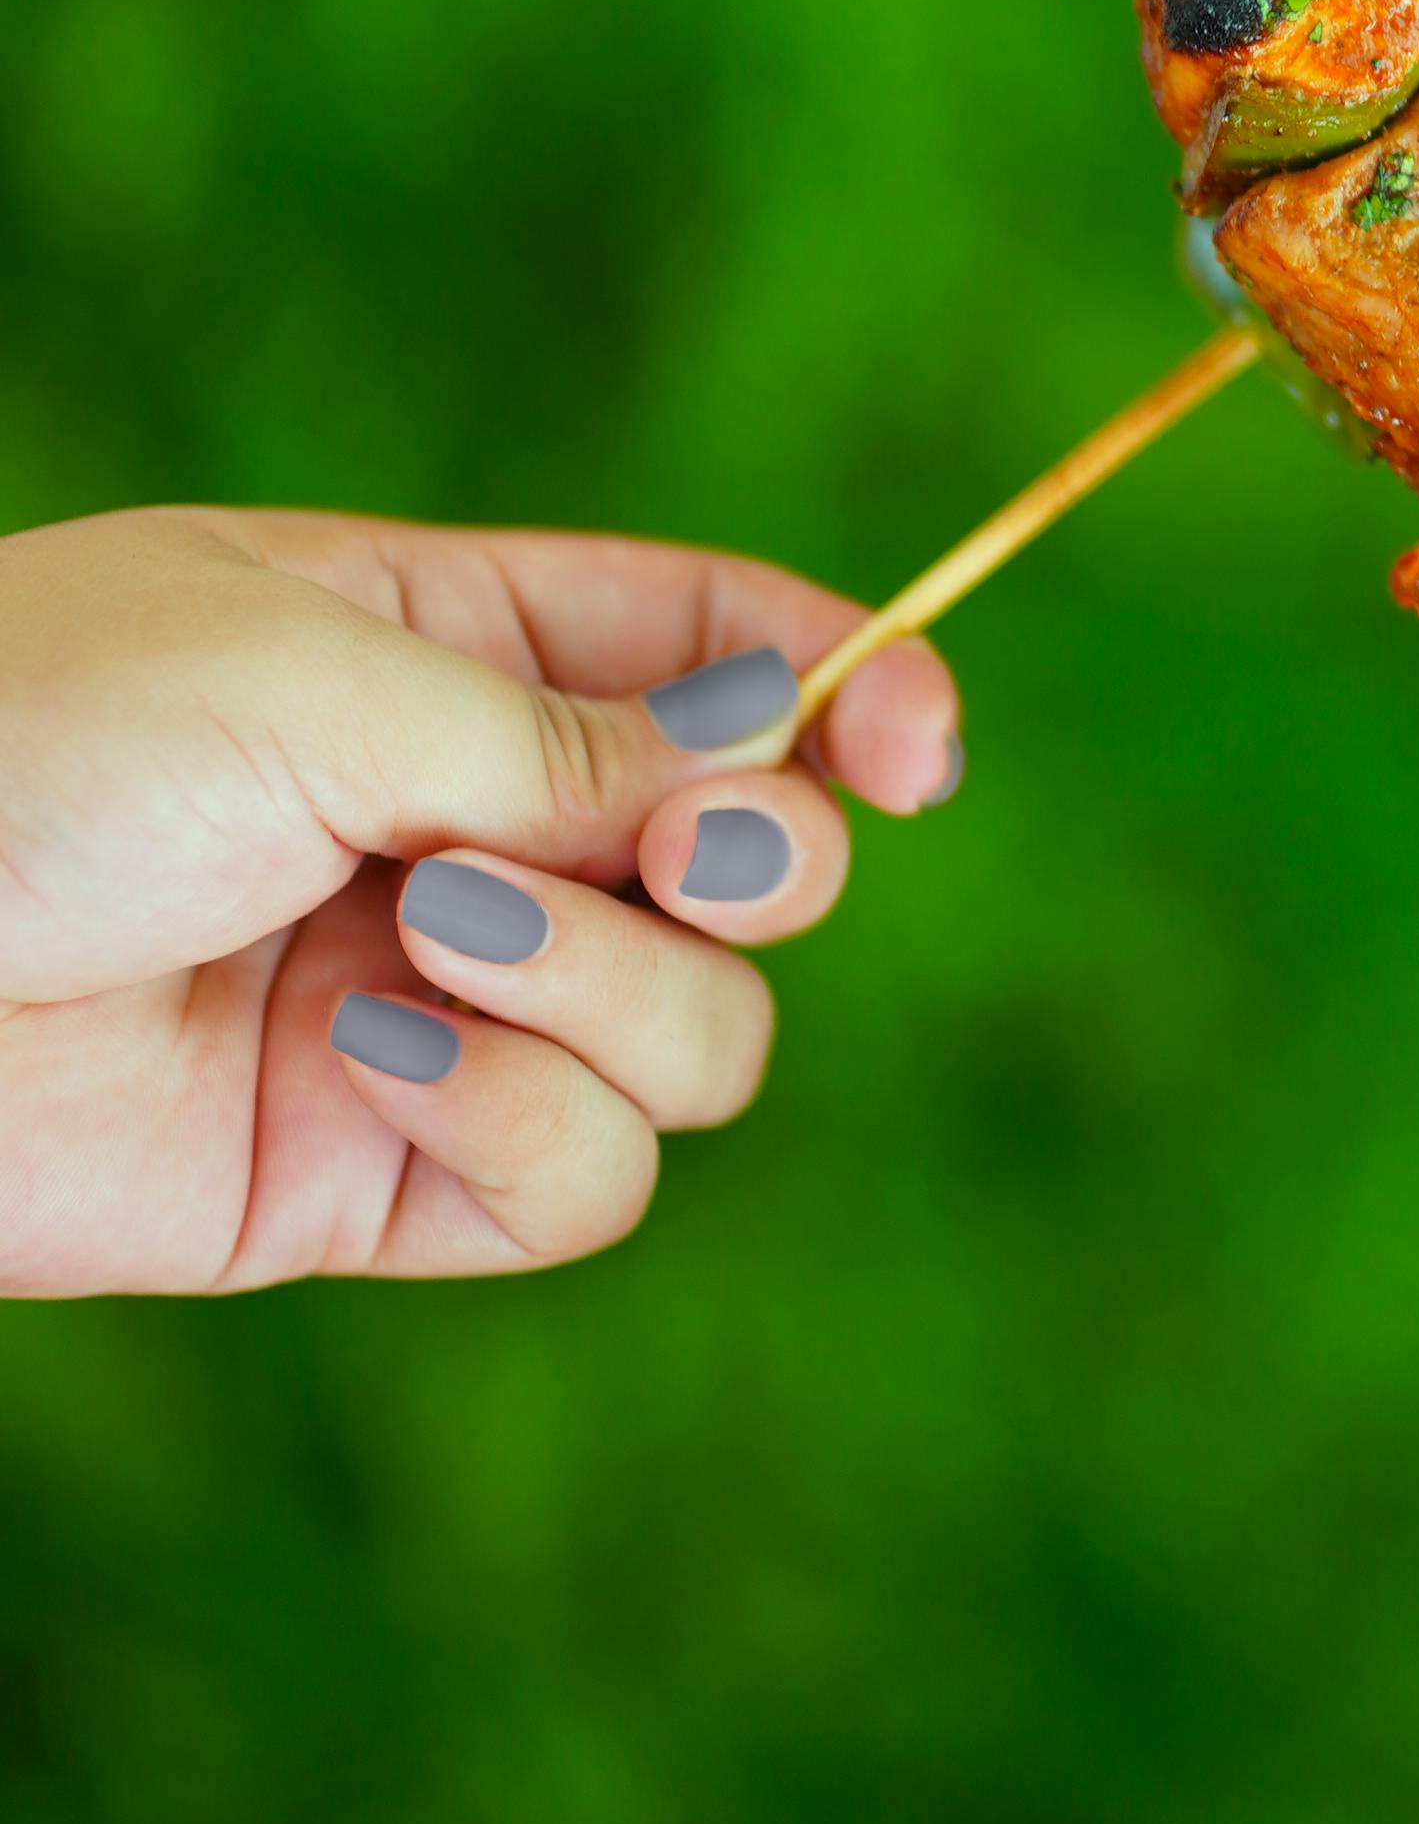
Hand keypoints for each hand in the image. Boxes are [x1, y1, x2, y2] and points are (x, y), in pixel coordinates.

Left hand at [0, 504, 960, 1292]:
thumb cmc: (31, 741)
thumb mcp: (315, 671)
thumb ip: (564, 732)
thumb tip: (780, 766)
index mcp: (457, 641)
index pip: (729, 658)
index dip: (861, 693)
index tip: (923, 748)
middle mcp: (478, 825)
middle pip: (767, 863)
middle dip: (756, 864)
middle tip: (672, 854)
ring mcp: (449, 1006)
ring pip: (704, 1040)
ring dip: (613, 994)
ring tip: (425, 949)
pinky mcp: (389, 1173)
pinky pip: (585, 1182)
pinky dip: (522, 1126)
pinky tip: (369, 1061)